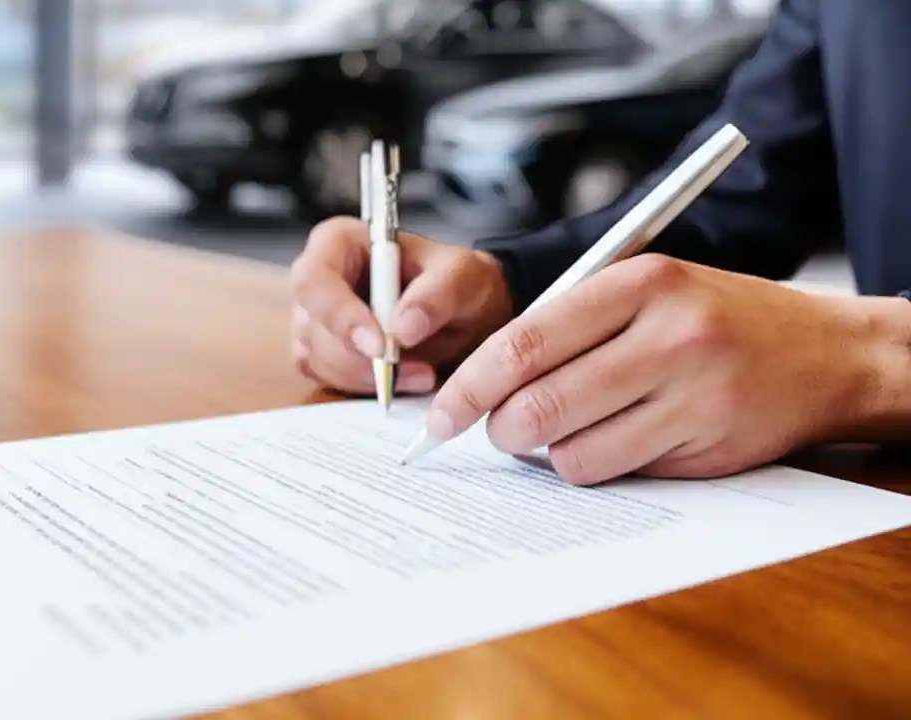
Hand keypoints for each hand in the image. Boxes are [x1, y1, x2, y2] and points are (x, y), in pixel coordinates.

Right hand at [290, 217, 513, 395]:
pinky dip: (367, 388)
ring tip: (421, 373)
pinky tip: (404, 379)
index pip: (314, 278)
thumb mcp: (464, 276)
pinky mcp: (322, 354)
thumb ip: (438, 295)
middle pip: (313, 328)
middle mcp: (317, 281)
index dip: (339, 315)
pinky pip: (329, 380)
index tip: (380, 346)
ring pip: (319, 360)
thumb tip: (402, 329)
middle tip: (418, 370)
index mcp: (339, 243)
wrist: (465, 313)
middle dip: (362, 359)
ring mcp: (315, 321)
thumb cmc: (456, 281)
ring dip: (369, 377)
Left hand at [426, 254, 910, 484]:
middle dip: (500, 428)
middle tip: (498, 430)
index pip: (523, 342)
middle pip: (538, 404)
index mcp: (639, 282)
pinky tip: (618, 439)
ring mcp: (692, 394)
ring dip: (551, 452)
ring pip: (571, 451)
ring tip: (572, 427)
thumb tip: (480, 382)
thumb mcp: (647, 289)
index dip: (469, 386)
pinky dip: (596, 465)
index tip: (442, 415)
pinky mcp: (708, 444)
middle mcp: (668, 334)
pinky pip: (615, 471)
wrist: (824, 353)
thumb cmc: (715, 319)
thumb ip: (569, 324)